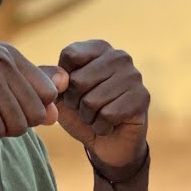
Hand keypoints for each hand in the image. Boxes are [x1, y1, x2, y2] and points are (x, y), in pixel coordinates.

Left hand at [51, 40, 150, 175]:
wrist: (107, 143)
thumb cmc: (81, 112)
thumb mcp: (58, 94)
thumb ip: (48, 79)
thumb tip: (61, 78)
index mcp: (98, 48)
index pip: (70, 55)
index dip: (63, 80)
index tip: (73, 89)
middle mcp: (119, 56)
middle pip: (79, 80)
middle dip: (75, 102)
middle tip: (86, 107)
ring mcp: (134, 75)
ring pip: (92, 101)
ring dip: (88, 117)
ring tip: (98, 116)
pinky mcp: (142, 97)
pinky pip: (108, 115)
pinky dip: (102, 127)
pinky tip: (110, 125)